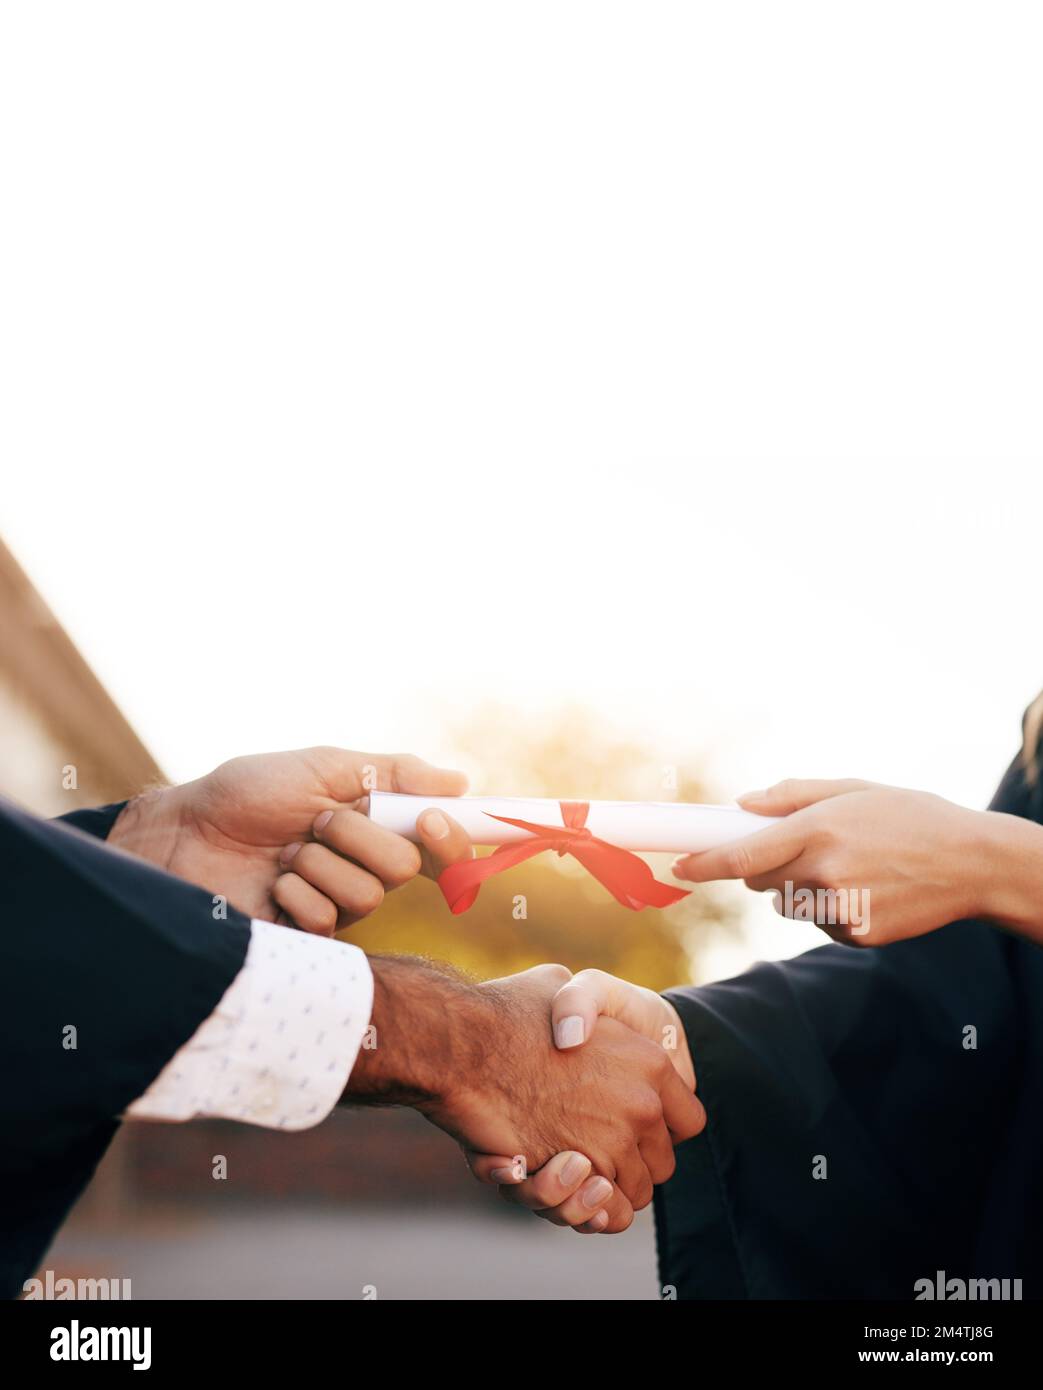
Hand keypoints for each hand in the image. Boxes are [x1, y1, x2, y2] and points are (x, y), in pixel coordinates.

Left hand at [109, 748, 466, 931]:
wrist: (184, 831)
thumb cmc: (247, 794)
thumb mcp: (322, 767)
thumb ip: (392, 772)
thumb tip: (460, 781)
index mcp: (375, 827)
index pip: (440, 846)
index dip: (452, 839)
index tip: (432, 821)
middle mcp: (363, 868)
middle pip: (407, 867)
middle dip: (359, 835)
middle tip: (317, 821)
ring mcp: (335, 905)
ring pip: (367, 895)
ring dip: (319, 863)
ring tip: (284, 853)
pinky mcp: (304, 939)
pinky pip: (327, 922)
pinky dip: (294, 894)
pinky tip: (270, 885)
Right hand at [347, 956, 705, 1220]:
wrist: (463, 1044)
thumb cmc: (504, 1011)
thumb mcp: (558, 986)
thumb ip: (580, 1004)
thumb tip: (576, 1016)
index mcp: (650, 1058)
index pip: (688, 1118)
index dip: (660, 1126)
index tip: (630, 1124)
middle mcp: (643, 1103)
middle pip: (662, 1162)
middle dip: (633, 1164)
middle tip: (593, 1153)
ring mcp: (615, 1141)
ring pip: (633, 1193)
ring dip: (604, 1192)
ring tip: (569, 1169)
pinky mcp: (580, 1174)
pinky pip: (605, 1213)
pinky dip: (587, 1210)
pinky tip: (560, 1180)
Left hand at [670, 778, 1001, 946]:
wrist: (971, 862)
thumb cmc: (909, 815)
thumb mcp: (852, 789)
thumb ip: (792, 795)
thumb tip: (741, 805)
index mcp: (819, 829)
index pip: (743, 854)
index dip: (704, 863)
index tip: (678, 866)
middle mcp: (824, 871)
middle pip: (760, 879)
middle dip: (764, 865)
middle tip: (802, 847)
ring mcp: (840, 907)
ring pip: (788, 901)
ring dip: (800, 886)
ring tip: (851, 865)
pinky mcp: (856, 934)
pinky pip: (819, 921)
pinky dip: (830, 908)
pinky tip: (867, 890)